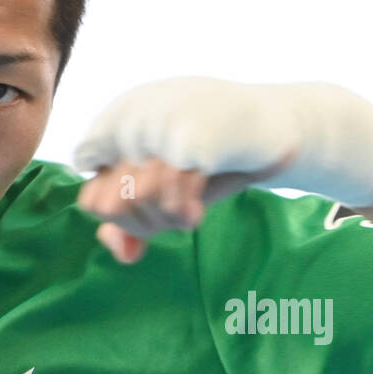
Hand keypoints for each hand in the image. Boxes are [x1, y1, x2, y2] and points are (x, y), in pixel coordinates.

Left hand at [71, 77, 372, 262]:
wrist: (280, 126)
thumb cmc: (220, 157)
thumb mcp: (174, 188)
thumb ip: (140, 219)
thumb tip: (124, 255)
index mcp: (119, 123)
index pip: (92, 197)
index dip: (121, 221)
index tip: (154, 225)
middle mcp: (132, 118)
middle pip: (112, 204)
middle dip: (143, 225)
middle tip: (176, 222)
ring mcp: (160, 125)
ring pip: (137, 199)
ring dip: (162, 221)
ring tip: (188, 217)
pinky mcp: (192, 138)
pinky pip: (169, 193)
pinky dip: (180, 213)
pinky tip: (196, 217)